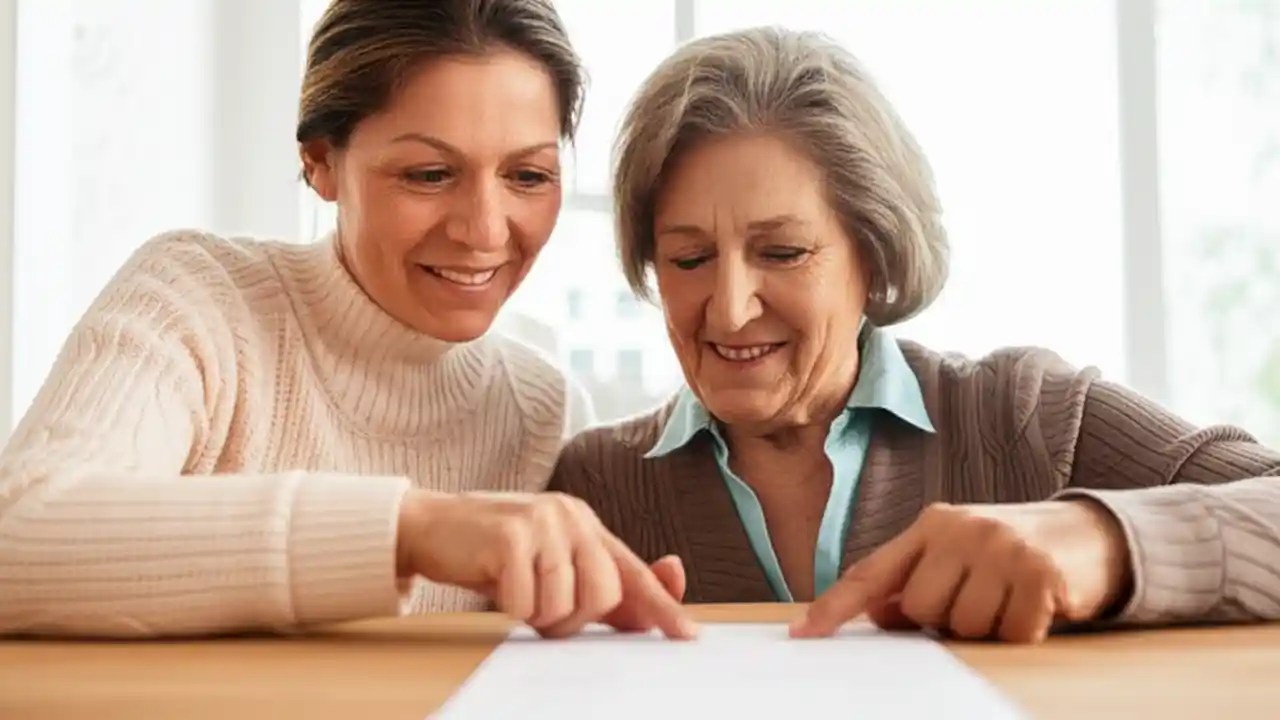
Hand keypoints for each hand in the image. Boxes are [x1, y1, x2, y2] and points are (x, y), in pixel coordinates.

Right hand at [396, 490, 697, 639]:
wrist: (431, 526)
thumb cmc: (492, 553)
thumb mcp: (548, 566)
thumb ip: (594, 586)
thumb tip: (650, 609)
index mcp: (586, 524)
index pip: (633, 571)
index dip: (661, 606)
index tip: (688, 635)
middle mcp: (571, 516)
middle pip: (603, 596)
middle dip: (572, 619)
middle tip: (539, 607)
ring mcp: (542, 521)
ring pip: (565, 604)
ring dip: (537, 615)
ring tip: (514, 591)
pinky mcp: (511, 535)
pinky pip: (527, 603)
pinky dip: (509, 607)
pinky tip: (494, 582)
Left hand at [790, 500, 1130, 642]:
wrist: (1092, 532)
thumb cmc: (1012, 550)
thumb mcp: (958, 555)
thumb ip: (916, 578)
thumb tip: (877, 615)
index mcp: (933, 524)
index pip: (872, 571)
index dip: (835, 605)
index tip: (804, 634)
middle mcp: (963, 529)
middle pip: (922, 608)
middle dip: (946, 618)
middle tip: (980, 596)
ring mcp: (1002, 549)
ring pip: (965, 626)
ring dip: (987, 627)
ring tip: (1008, 597)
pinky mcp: (1040, 573)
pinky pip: (1011, 634)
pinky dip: (1023, 631)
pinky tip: (1036, 605)